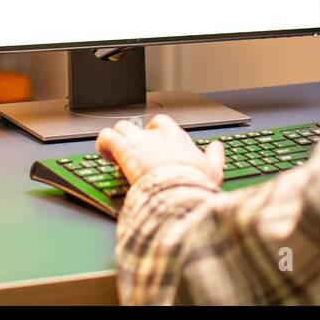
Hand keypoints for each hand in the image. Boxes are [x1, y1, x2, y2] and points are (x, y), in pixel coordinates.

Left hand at [96, 114, 224, 187]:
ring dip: (118, 139)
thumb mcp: (213, 172)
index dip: (155, 134)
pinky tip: (105, 155)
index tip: (153, 148)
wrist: (180, 194)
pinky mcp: (125, 149)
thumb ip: (215, 157)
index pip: (164, 125)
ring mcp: (140, 141)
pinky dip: (102, 144)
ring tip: (116, 154)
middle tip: (134, 154)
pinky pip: (106, 136)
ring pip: (122, 127)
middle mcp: (158, 135)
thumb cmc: (195, 186)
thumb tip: (217, 148)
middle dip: (135, 137)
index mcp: (177, 138)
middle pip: (141, 125)